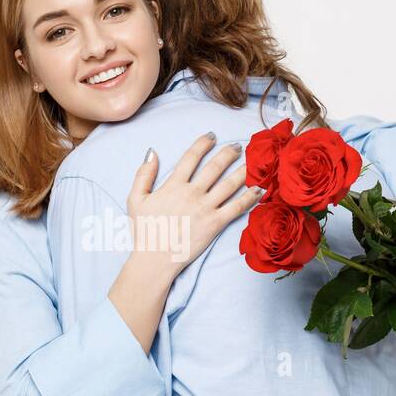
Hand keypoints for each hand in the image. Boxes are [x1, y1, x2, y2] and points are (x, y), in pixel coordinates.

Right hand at [126, 132, 262, 281]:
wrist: (154, 259)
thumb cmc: (145, 231)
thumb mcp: (135, 199)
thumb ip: (144, 174)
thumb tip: (152, 152)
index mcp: (174, 185)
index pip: (191, 156)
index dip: (203, 143)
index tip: (212, 136)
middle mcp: (192, 192)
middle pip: (215, 166)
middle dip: (228, 152)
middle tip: (238, 146)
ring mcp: (206, 208)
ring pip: (230, 183)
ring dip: (243, 170)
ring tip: (253, 162)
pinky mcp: (216, 223)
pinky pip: (237, 207)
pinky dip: (250, 197)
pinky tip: (259, 189)